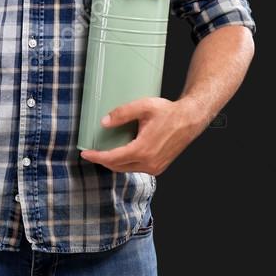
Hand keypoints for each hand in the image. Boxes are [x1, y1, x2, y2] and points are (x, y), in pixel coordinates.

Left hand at [79, 96, 204, 173]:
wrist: (190, 120)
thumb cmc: (169, 112)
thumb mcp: (143, 107)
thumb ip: (122, 114)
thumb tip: (104, 122)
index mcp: (143, 150)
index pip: (112, 158)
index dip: (96, 157)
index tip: (85, 154)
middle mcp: (149, 163)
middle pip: (117, 166)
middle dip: (102, 160)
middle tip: (92, 152)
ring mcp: (155, 167)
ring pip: (127, 169)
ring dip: (114, 162)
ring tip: (105, 152)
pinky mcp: (159, 168)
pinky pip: (136, 168)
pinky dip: (126, 163)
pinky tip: (122, 153)